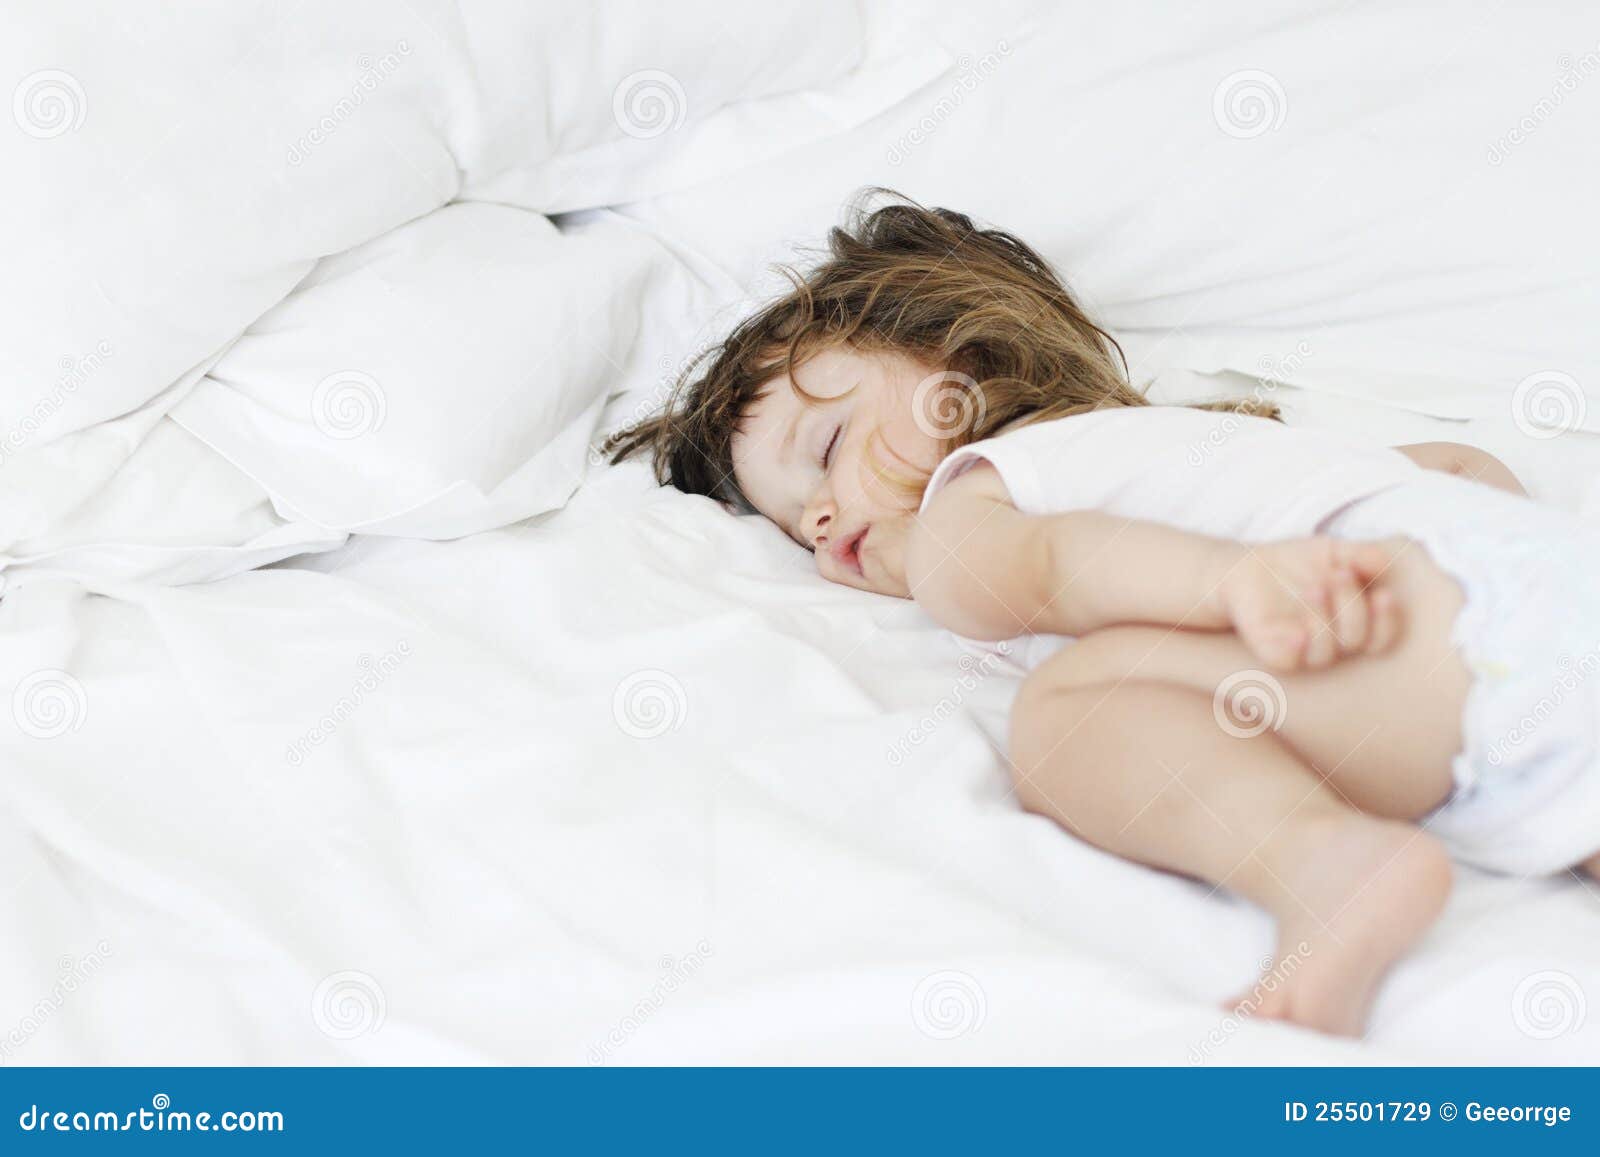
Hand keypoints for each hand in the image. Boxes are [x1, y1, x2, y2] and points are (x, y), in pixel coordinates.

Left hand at [1216, 537, 1404, 669]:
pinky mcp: (1274, 653)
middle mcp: (1332, 642)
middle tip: (1339, 574)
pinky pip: (1291, 662)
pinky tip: (1298, 631)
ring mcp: (1303, 651)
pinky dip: (1298, 648)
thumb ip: (1360, 554)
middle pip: (1356, 640)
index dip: (1387, 621)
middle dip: (1353, 606)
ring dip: (1325, 619)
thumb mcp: (1333, 552)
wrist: (1247, 566)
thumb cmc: (1297, 563)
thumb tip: (1383, 561)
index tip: (1383, 594)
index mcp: (1353, 623)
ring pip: (1326, 653)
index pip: (1382, 636)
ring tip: (1314, 587)